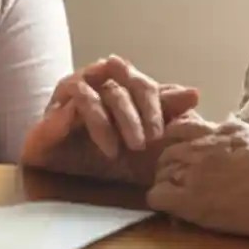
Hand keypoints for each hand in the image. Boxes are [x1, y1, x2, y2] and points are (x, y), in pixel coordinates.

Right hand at [23, 55, 199, 162]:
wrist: (59, 168)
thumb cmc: (101, 148)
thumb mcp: (139, 136)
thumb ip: (164, 114)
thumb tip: (195, 92)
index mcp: (117, 82)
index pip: (142, 84)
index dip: (157, 104)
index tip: (163, 134)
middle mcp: (95, 79)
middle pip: (123, 83)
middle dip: (138, 113)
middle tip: (146, 143)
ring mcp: (73, 90)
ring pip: (99, 92)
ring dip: (114, 121)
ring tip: (122, 150)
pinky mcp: (53, 106)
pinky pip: (74, 103)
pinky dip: (94, 123)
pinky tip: (105, 145)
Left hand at [147, 116, 248, 230]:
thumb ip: (239, 131)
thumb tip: (229, 124)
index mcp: (221, 131)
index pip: (182, 128)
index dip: (178, 144)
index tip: (184, 157)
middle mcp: (203, 147)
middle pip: (167, 150)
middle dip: (169, 164)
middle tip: (178, 182)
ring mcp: (196, 172)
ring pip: (159, 172)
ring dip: (165, 183)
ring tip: (178, 198)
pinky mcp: (193, 200)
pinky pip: (158, 196)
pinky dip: (161, 202)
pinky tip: (175, 212)